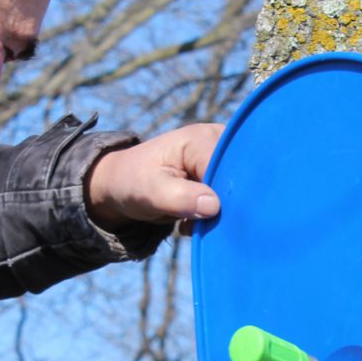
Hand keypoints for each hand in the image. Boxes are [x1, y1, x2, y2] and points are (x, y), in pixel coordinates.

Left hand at [84, 123, 223, 229]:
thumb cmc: (133, 181)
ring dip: (217, 214)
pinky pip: (229, 198)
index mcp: (200, 139)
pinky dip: (213, 215)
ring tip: (188, 219)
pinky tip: (191, 219)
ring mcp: (220, 158)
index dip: (224, 197)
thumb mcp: (150, 191)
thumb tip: (214, 206)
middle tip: (194, 221)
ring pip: (236, 192)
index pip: (227, 169)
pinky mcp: (219, 173)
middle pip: (237, 178)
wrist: (123, 184)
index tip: (207, 218)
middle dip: (222, 207)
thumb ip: (180, 198)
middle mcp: (216, 143)